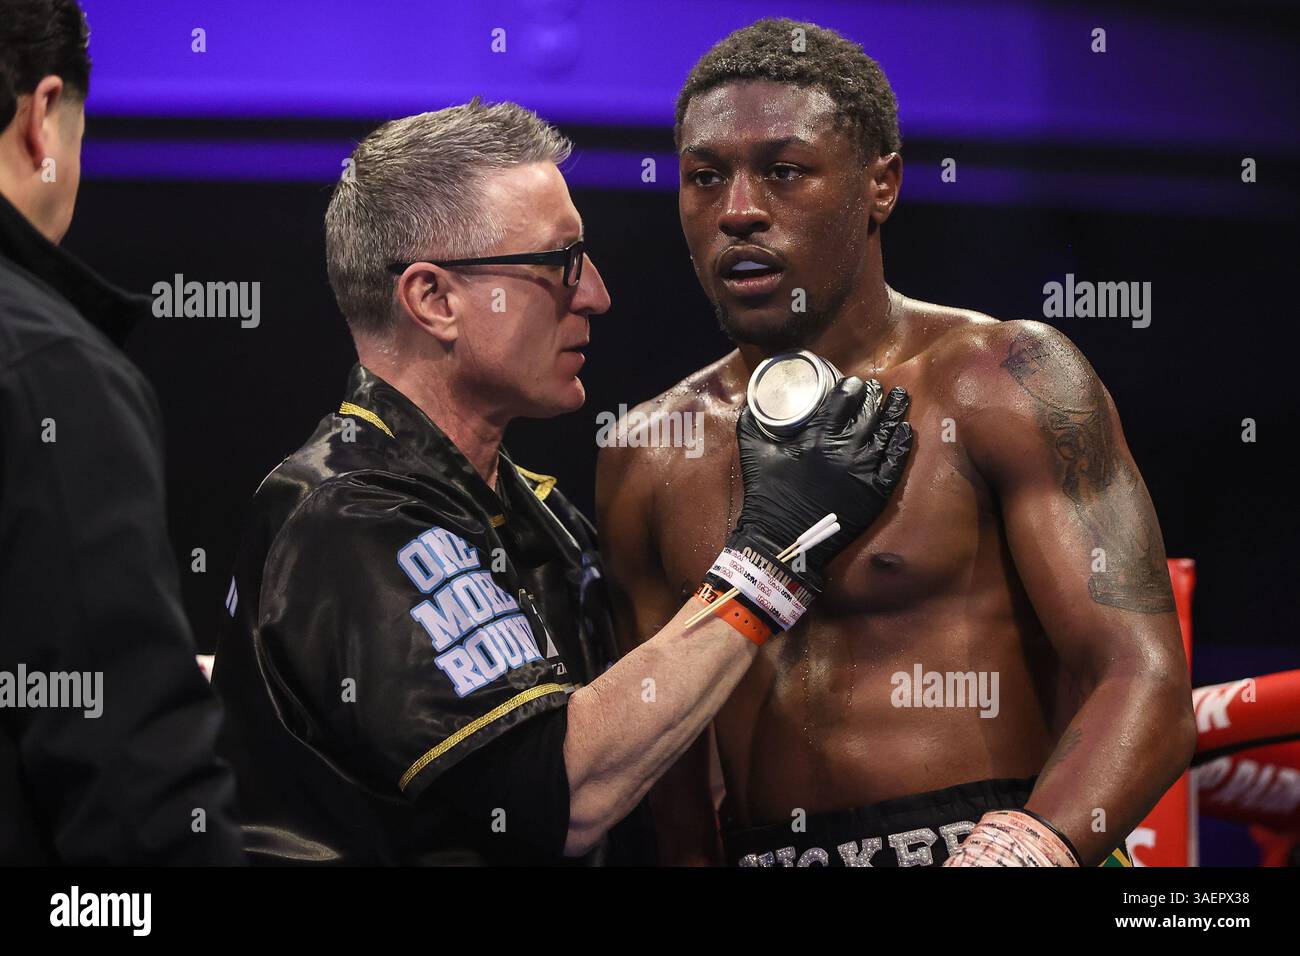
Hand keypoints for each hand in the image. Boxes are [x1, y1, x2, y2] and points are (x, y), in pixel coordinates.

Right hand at [731, 376, 911, 587]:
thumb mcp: (753, 454)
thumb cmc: (766, 497)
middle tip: (876, 387)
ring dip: (895, 412)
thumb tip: (752, 401)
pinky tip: (906, 431)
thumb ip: (752, 424)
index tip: (854, 382)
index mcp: (817, 438)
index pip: (843, 400)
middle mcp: (845, 450)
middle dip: (874, 395)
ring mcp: (864, 472)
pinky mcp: (876, 493)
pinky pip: (896, 463)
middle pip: (868, 412)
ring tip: (901, 397)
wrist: (783, 542)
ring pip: (887, 432)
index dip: (851, 387)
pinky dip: (903, 444)